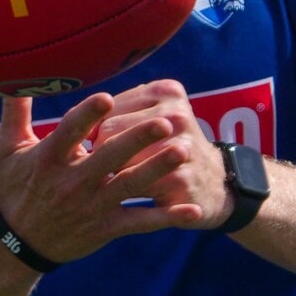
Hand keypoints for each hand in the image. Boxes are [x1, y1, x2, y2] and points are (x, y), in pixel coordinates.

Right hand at [0, 91, 204, 262]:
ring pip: (129, 187)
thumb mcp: (8, 148)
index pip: (70, 132)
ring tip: (184, 151)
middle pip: (109, 158)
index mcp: (48, 158)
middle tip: (165, 122)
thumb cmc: (14, 186)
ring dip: (158, 170)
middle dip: (137, 140)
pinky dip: (167, 217)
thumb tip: (15, 75)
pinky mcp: (105, 228)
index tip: (108, 98)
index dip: (88, 115)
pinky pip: (140, 222)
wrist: (17, 242)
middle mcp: (72, 182)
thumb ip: (15, 111)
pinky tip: (193, 210)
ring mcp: (91, 207)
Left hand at [90, 79, 234, 229]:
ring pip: (123, 166)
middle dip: (99, 154)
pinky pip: (140, 193)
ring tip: (107, 183)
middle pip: (111, 135)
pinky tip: (121, 203)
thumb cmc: (169, 143)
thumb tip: (77, 119)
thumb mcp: (156, 111)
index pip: (107, 111)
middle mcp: (176, 116)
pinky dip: (127, 201)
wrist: (218, 183)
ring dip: (110, 178)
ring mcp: (182, 150)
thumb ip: (119, 108)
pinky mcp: (183, 184)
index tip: (93, 143)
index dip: (94, 131)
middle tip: (96, 165)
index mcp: (166, 91)